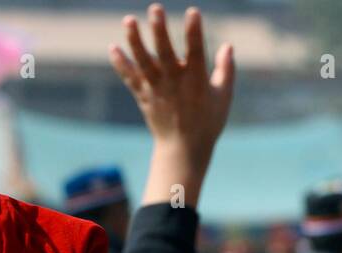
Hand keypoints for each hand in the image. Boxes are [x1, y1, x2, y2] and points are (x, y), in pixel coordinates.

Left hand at [109, 4, 234, 207]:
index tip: (193, 12)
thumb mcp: (223, 97)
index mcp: (196, 81)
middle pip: (165, 52)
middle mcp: (174, 83)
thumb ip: (226, 70)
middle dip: (159, 30)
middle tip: (155, 8)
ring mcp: (156, 90)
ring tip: (128, 21)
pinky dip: (121, 65)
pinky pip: (131, 79)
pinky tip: (113, 48)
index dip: (194, 31)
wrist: (183, 151)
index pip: (195, 51)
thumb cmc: (208, 122)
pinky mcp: (144, 97)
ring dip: (135, 41)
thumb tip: (228, 45)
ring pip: (144, 62)